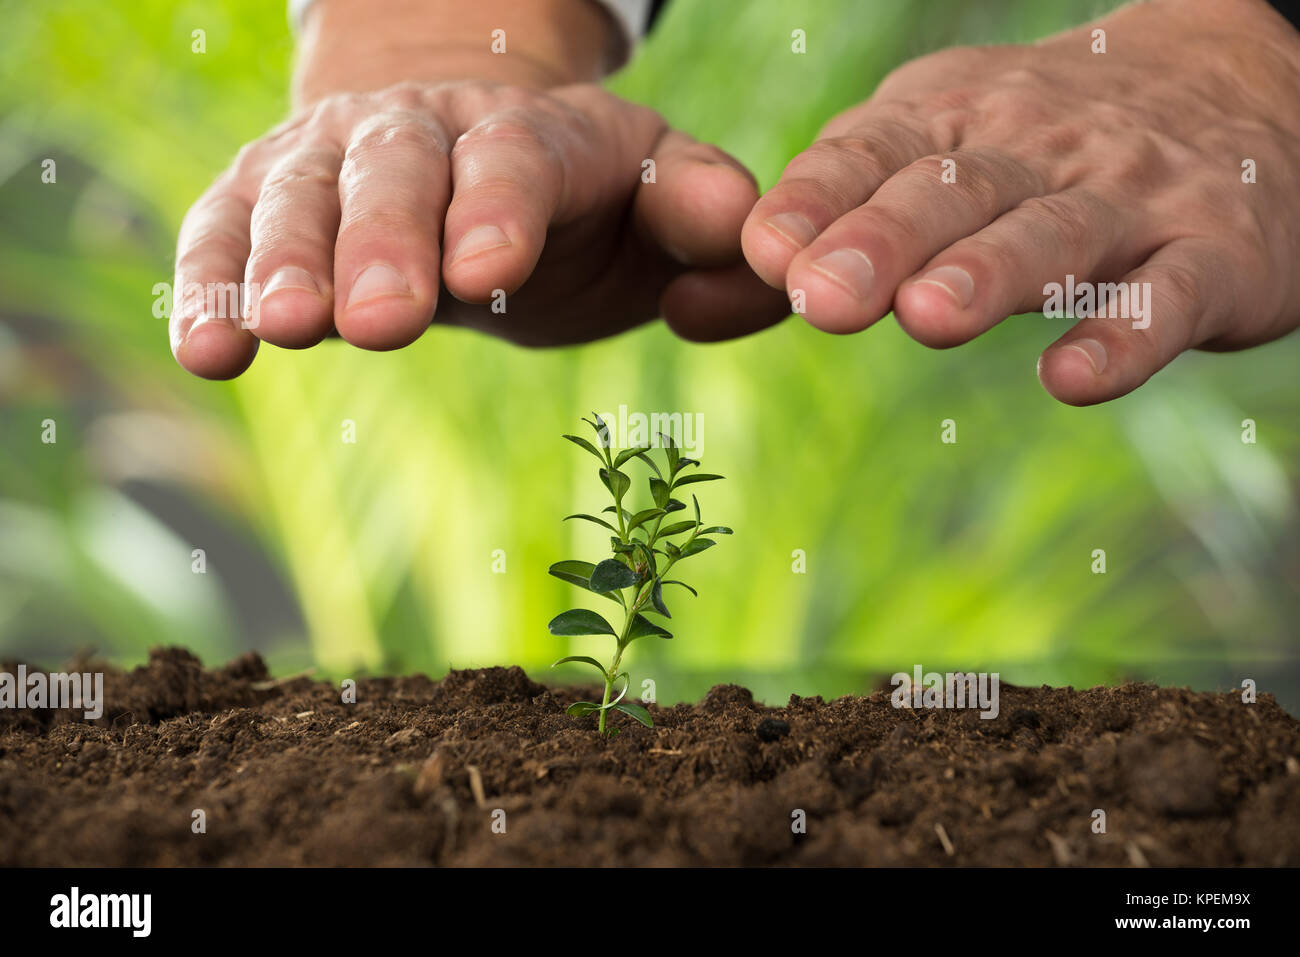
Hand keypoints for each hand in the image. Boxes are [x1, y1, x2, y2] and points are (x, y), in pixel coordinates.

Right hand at [170, 0, 782, 378]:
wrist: (475, 155)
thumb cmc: (586, 201)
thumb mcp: (661, 198)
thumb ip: (710, 217)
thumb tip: (758, 243)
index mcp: (539, 134)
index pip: (519, 158)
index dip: (499, 209)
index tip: (485, 276)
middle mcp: (430, 131)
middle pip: (398, 170)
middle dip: (383, 242)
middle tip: (373, 323)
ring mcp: (340, 154)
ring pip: (300, 193)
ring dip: (286, 261)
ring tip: (280, 332)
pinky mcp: (269, 191)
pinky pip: (227, 228)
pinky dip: (212, 283)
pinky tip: (209, 352)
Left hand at [740, 0, 1299, 403]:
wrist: (1246, 92)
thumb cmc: (1044, 153)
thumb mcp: (930, 163)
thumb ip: (819, 232)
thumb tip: (677, 307)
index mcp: (957, 120)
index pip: (876, 152)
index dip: (818, 199)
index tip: (761, 251)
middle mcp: (1039, 150)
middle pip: (953, 191)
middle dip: (882, 240)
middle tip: (820, 296)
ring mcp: (1131, 198)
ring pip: (1053, 233)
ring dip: (989, 274)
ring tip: (927, 318)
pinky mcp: (1215, 254)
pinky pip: (1170, 294)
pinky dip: (1126, 334)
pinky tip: (1073, 378)